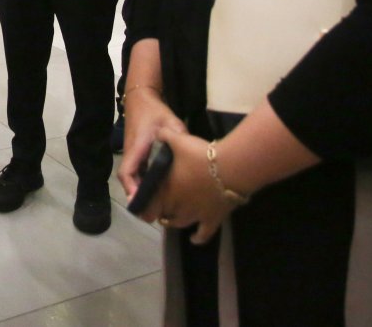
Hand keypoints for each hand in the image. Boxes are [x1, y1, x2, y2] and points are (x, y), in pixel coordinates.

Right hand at [118, 86, 184, 201]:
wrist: (141, 99)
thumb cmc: (155, 112)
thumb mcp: (170, 123)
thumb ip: (179, 139)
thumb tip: (191, 156)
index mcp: (137, 147)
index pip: (128, 171)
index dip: (132, 188)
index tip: (139, 201)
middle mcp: (132, 154)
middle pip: (129, 180)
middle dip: (137, 197)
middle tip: (150, 216)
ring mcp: (133, 155)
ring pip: (133, 178)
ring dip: (140, 192)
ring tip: (154, 210)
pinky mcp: (137, 155)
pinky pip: (137, 173)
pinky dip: (144, 184)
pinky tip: (157, 193)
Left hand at [150, 127, 233, 244]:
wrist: (229, 169)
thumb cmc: (200, 154)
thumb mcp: (178, 139)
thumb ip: (164, 135)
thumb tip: (157, 131)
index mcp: (165, 189)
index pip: (147, 201)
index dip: (143, 201)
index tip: (141, 199)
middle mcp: (177, 205)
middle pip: (162, 213)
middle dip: (159, 210)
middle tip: (158, 205)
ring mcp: (194, 215)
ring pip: (179, 223)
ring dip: (173, 221)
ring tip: (169, 219)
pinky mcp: (212, 220)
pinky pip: (204, 234)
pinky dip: (198, 238)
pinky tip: (194, 240)